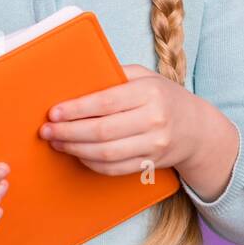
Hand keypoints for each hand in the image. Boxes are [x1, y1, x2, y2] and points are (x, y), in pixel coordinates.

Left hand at [39, 63, 214, 177]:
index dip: (76, 109)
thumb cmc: (163, 97)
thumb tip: (77, 80)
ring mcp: (153, 145)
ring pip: (106, 153)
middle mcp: (154, 120)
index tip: (53, 112)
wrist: (196, 129)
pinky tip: (77, 154)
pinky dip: (91, 163)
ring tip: (57, 142)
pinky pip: (114, 168)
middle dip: (68, 132)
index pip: (106, 102)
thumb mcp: (146, 76)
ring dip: (75, 149)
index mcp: (150, 92)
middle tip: (47, 131)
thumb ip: (116, 75)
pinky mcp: (150, 164)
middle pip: (102, 131)